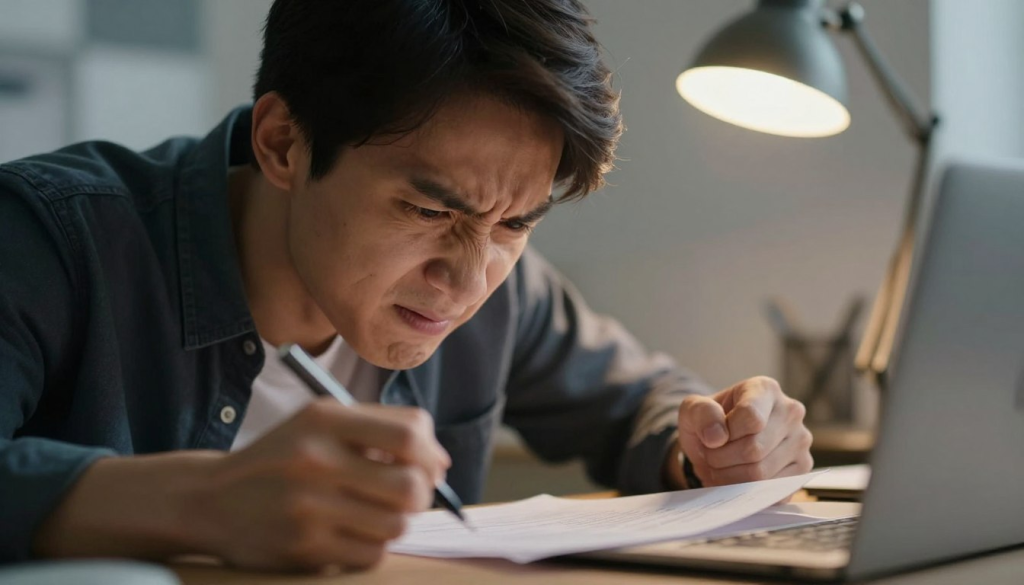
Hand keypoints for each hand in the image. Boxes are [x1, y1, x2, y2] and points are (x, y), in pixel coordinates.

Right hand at [191, 399, 450, 571]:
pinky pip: (371, 554)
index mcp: (324, 419)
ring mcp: (308, 507)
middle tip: (411, 496)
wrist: (209, 500)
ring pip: (396, 524)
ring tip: (377, 514)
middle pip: (410, 485)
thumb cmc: (281, 460)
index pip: (408, 432)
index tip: (430, 465)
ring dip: (397, 522)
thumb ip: (378, 429)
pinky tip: (353, 534)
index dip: (431, 452)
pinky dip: (373, 547)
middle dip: (423, 494)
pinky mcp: (303, 548)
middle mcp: (315, 460)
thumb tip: (440, 462)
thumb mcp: (318, 423)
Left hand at [677, 376, 811, 486]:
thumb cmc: (710, 422)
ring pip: (761, 473)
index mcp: (765, 390)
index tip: (712, 436)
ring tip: (720, 467)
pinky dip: (745, 491)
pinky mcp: (801, 470)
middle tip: (710, 456)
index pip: (751, 417)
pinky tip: (735, 479)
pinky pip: (770, 491)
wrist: (719, 442)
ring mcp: (800, 442)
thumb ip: (701, 413)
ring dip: (729, 477)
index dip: (724, 433)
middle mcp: (791, 412)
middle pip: (754, 448)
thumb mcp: (694, 410)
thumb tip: (716, 437)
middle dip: (721, 458)